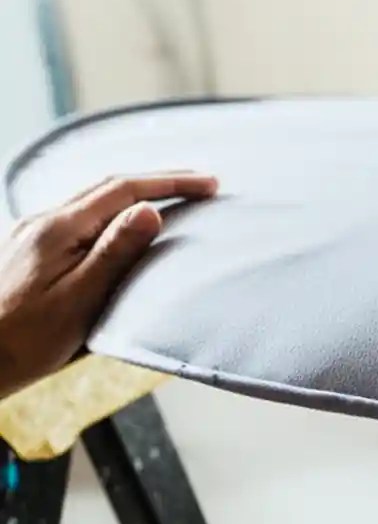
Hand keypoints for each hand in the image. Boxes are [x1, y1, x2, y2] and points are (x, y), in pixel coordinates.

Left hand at [0, 173, 217, 395]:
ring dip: (132, 195)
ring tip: (167, 198)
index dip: (169, 182)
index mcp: (57, 230)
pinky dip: (109, 213)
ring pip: (89, 201)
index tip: (208, 184)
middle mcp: (40, 223)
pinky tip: (118, 226)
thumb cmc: (23, 342)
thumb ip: (114, 252)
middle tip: (199, 183)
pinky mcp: (25, 252)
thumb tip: (150, 210)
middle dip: (156, 181)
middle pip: (106, 187)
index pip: (123, 190)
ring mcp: (29, 236)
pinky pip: (76, 219)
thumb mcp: (78, 300)